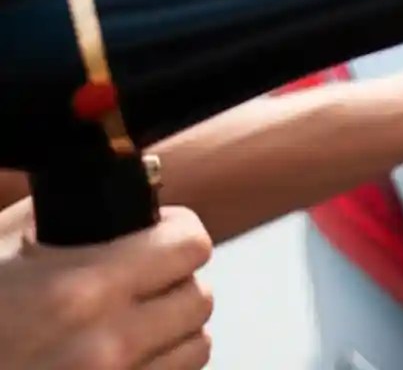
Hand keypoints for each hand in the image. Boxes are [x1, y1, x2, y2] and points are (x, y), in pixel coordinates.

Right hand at [0, 207, 213, 369]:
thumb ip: (55, 223)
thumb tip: (114, 197)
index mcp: (82, 289)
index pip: (189, 244)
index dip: (176, 231)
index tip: (162, 231)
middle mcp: (108, 343)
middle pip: (198, 297)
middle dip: (175, 281)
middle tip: (146, 277)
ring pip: (195, 346)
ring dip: (173, 329)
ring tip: (136, 320)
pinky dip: (156, 367)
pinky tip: (122, 357)